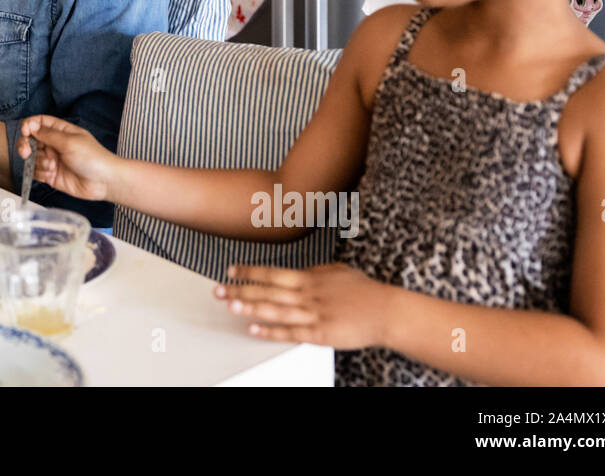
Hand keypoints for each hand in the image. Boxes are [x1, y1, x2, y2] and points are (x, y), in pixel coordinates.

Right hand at [16, 115, 119, 203]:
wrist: (103, 182)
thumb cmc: (93, 158)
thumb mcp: (69, 142)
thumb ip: (48, 134)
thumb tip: (30, 125)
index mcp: (61, 131)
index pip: (38, 123)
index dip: (29, 126)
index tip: (26, 132)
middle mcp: (54, 144)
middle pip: (30, 140)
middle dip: (25, 146)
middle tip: (26, 153)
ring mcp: (52, 160)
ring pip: (32, 158)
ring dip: (38, 162)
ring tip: (52, 166)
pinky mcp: (51, 175)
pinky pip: (36, 173)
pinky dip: (39, 173)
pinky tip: (50, 174)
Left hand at [213, 263, 389, 349]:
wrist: (387, 311)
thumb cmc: (365, 292)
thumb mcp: (336, 272)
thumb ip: (315, 272)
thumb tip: (300, 271)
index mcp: (310, 278)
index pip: (272, 273)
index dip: (249, 272)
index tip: (230, 271)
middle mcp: (307, 294)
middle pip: (267, 291)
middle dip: (240, 289)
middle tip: (217, 289)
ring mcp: (313, 313)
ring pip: (275, 310)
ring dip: (250, 307)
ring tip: (229, 305)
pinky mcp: (320, 333)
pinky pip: (290, 332)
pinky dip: (271, 331)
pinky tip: (254, 329)